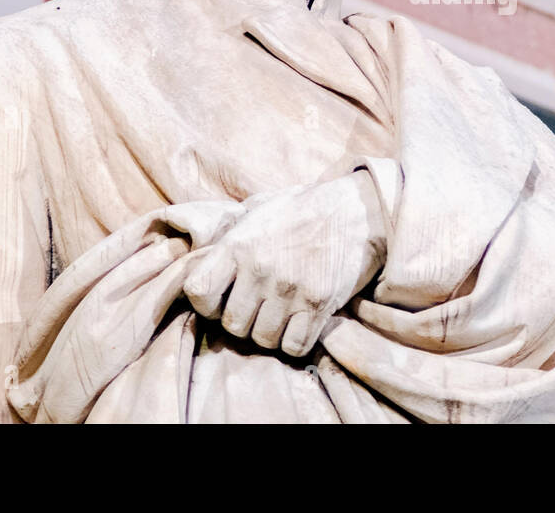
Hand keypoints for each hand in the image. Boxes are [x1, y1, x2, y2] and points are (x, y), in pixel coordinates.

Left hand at [182, 171, 387, 356]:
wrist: (356, 209)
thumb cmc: (303, 210)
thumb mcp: (257, 212)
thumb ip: (229, 240)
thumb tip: (200, 261)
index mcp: (238, 245)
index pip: (198, 291)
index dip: (207, 304)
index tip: (222, 301)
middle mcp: (260, 269)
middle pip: (233, 325)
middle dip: (245, 323)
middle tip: (260, 310)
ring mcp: (289, 288)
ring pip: (264, 339)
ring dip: (272, 334)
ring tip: (282, 316)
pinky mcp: (318, 303)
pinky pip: (294, 346)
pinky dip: (296, 341)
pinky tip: (302, 323)